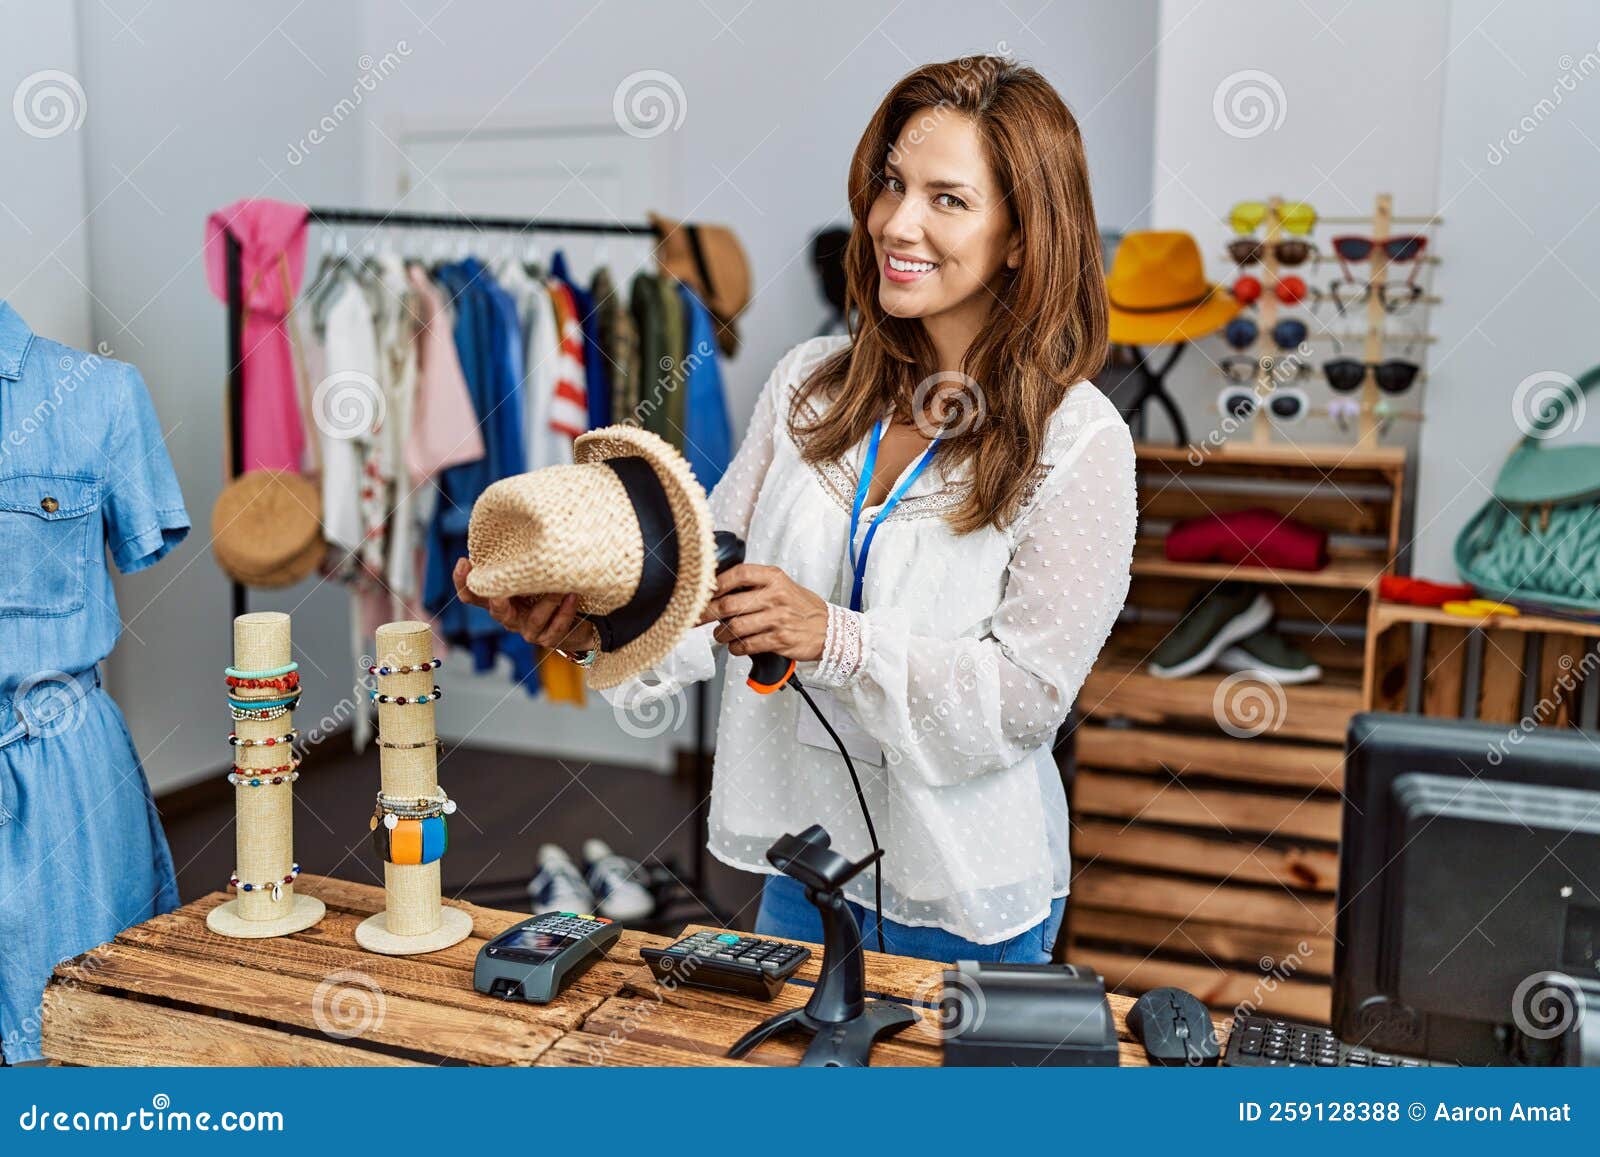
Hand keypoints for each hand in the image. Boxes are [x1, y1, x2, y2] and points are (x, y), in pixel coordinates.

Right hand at [452, 557, 600, 652]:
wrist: (581, 619)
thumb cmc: (552, 586)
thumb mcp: (535, 570)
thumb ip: (523, 556)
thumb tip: (520, 520)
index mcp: (499, 598)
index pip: (472, 593)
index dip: (463, 581)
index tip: (464, 561)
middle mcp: (510, 615)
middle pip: (495, 611)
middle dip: (497, 600)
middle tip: (499, 592)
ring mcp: (528, 629)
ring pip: (533, 619)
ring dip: (548, 602)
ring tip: (560, 587)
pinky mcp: (548, 639)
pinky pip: (554, 628)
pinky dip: (564, 613)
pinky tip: (572, 596)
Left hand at [700, 563, 827, 661]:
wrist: (829, 629)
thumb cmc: (802, 608)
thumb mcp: (782, 586)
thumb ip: (756, 585)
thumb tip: (718, 589)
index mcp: (774, 578)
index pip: (739, 574)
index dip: (716, 584)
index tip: (703, 592)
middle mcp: (775, 596)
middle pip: (729, 604)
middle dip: (706, 614)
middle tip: (697, 618)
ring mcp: (778, 619)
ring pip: (735, 627)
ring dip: (721, 634)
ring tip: (721, 635)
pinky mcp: (779, 640)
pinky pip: (747, 645)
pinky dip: (736, 648)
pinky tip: (737, 646)